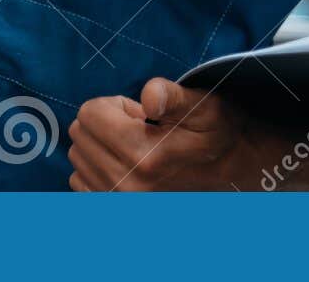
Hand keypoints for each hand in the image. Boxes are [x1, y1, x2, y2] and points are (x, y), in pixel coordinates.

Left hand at [69, 78, 263, 190]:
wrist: (230, 171)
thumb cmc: (215, 132)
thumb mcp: (203, 106)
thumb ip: (172, 97)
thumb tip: (149, 96)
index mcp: (145, 157)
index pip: (90, 114)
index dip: (116, 104)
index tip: (142, 114)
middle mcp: (126, 186)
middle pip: (80, 134)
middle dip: (106, 122)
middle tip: (140, 129)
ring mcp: (117, 204)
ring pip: (77, 156)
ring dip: (101, 145)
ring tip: (136, 147)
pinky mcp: (112, 212)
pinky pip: (79, 181)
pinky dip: (95, 166)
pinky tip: (125, 164)